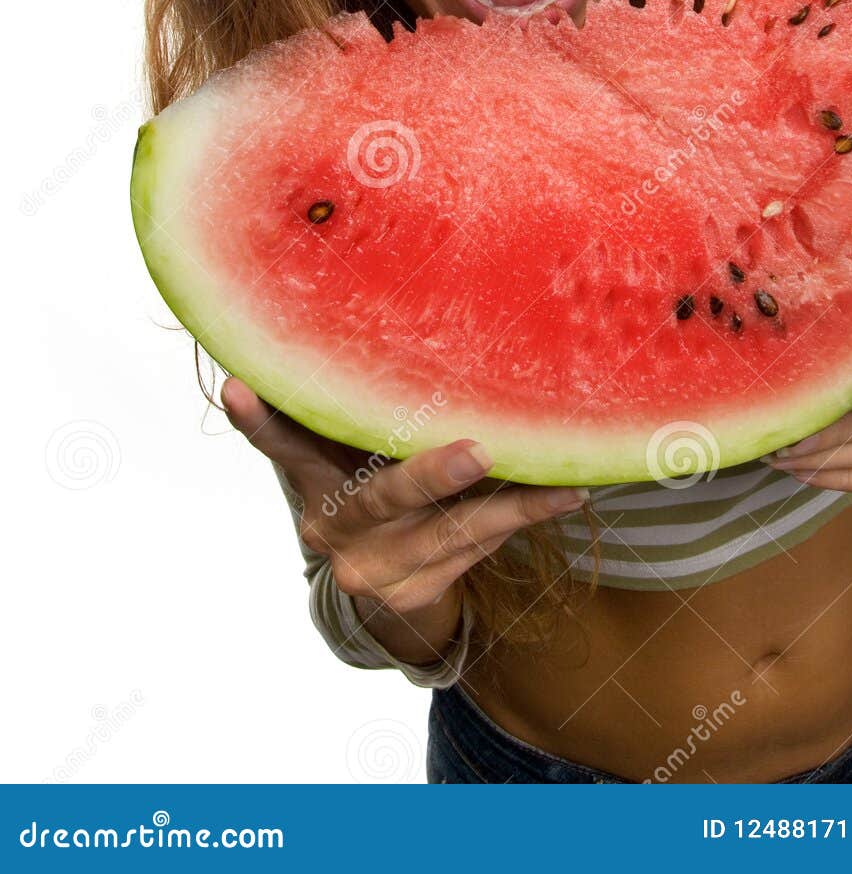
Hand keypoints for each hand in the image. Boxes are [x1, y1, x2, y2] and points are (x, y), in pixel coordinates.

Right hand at [220, 378, 587, 657]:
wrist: (374, 584)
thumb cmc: (368, 480)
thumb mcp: (346, 447)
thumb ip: (347, 405)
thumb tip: (350, 311)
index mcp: (312, 478)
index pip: (282, 444)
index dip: (257, 420)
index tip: (237, 387)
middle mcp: (335, 526)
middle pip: (384, 497)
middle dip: (433, 476)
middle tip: (477, 453)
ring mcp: (374, 568)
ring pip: (449, 533)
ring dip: (511, 507)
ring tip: (560, 485)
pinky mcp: (413, 595)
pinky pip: (474, 552)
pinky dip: (518, 522)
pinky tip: (560, 498)